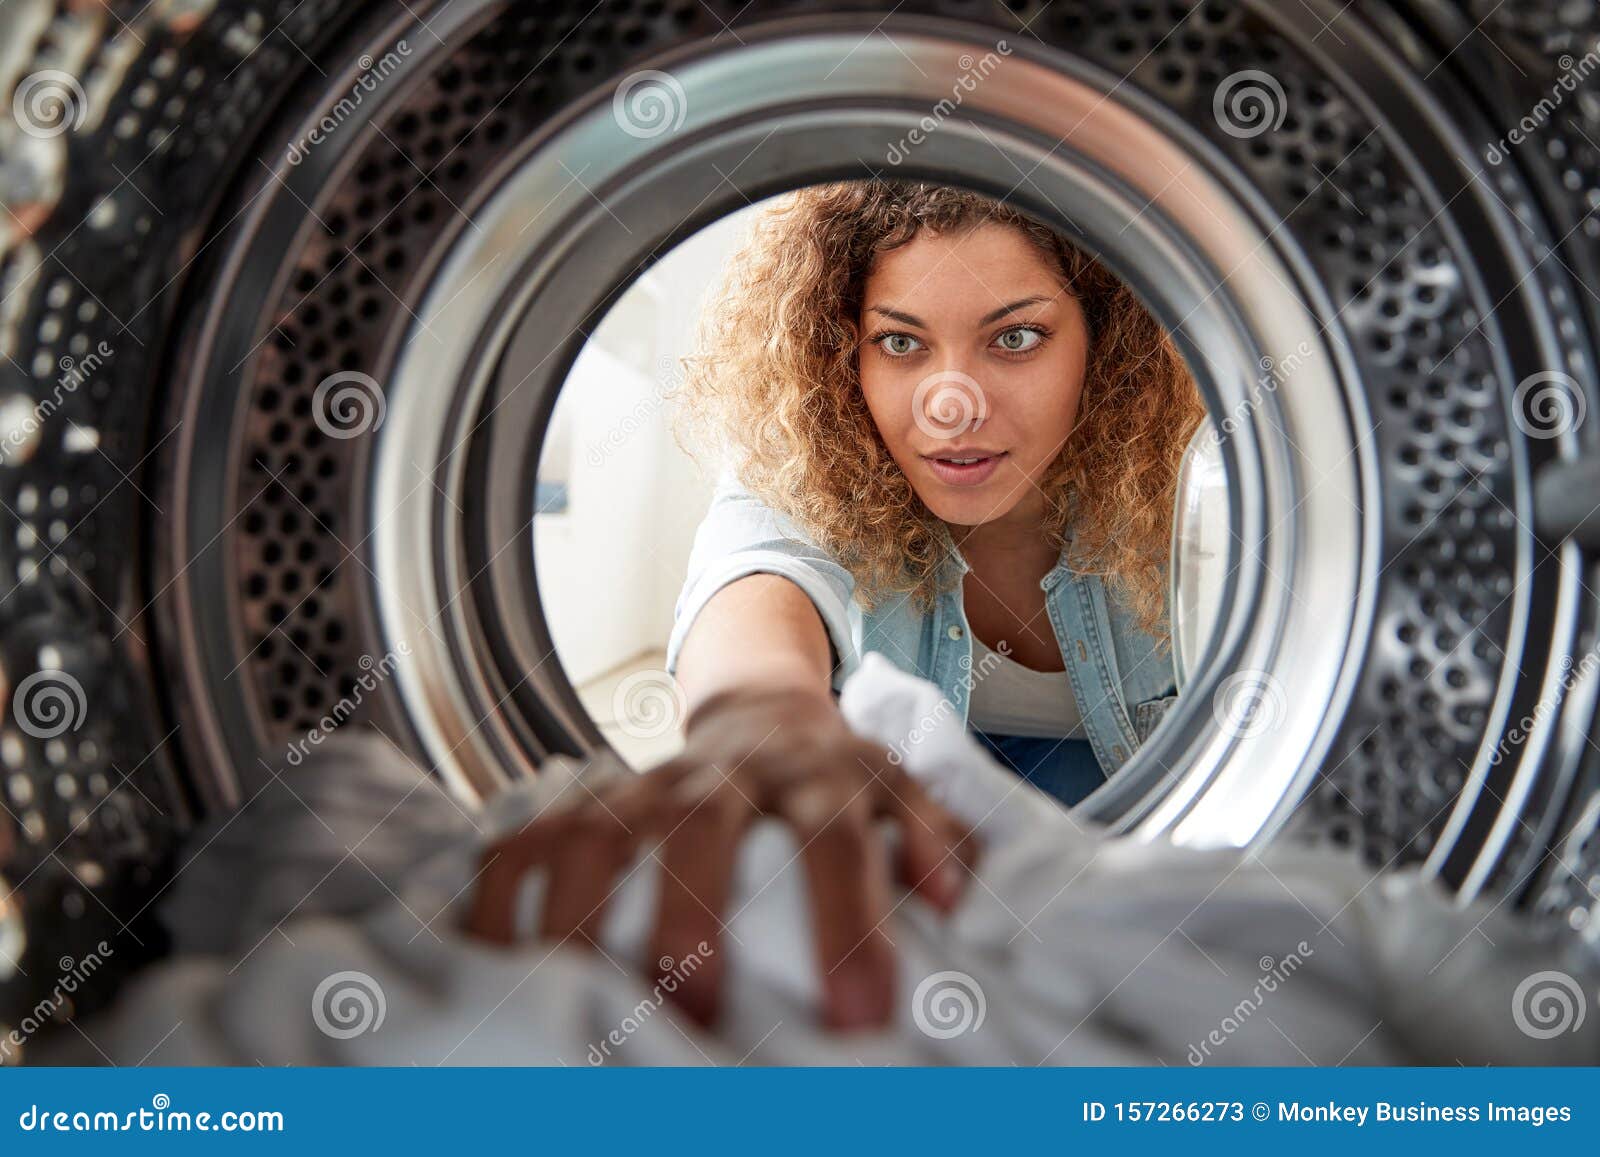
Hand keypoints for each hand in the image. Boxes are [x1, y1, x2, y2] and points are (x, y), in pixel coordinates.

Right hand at [465, 686, 975, 1029]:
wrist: (764, 712)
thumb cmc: (837, 781)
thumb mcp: (899, 793)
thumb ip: (933, 836)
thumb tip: (952, 898)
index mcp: (814, 777)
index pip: (832, 840)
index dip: (846, 920)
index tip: (860, 1015)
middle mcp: (723, 776)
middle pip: (700, 826)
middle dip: (692, 915)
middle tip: (696, 1010)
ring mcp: (645, 786)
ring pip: (599, 831)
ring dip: (578, 912)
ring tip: (569, 999)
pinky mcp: (587, 801)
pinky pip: (528, 839)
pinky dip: (501, 895)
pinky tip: (491, 962)